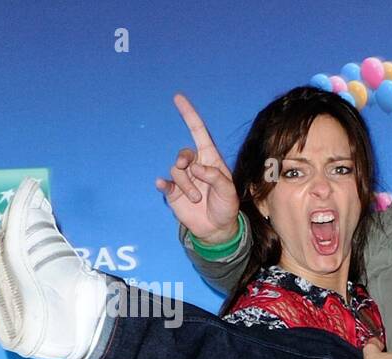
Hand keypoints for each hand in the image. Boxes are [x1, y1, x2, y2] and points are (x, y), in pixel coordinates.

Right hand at [154, 93, 239, 244]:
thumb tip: (196, 169)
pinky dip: (163, 184)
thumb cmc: (226, 206)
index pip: (198, 132)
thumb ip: (216, 177)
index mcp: (210, 160)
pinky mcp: (173, 192)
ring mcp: (183, 179)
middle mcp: (195, 166)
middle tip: (190, 171)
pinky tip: (162, 185)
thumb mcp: (229, 192)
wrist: (217, 228)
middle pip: (184, 153)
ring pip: (176, 171)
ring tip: (196, 199)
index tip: (178, 98)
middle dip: (185, 160)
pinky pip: (164, 183)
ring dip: (187, 185)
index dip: (189, 115)